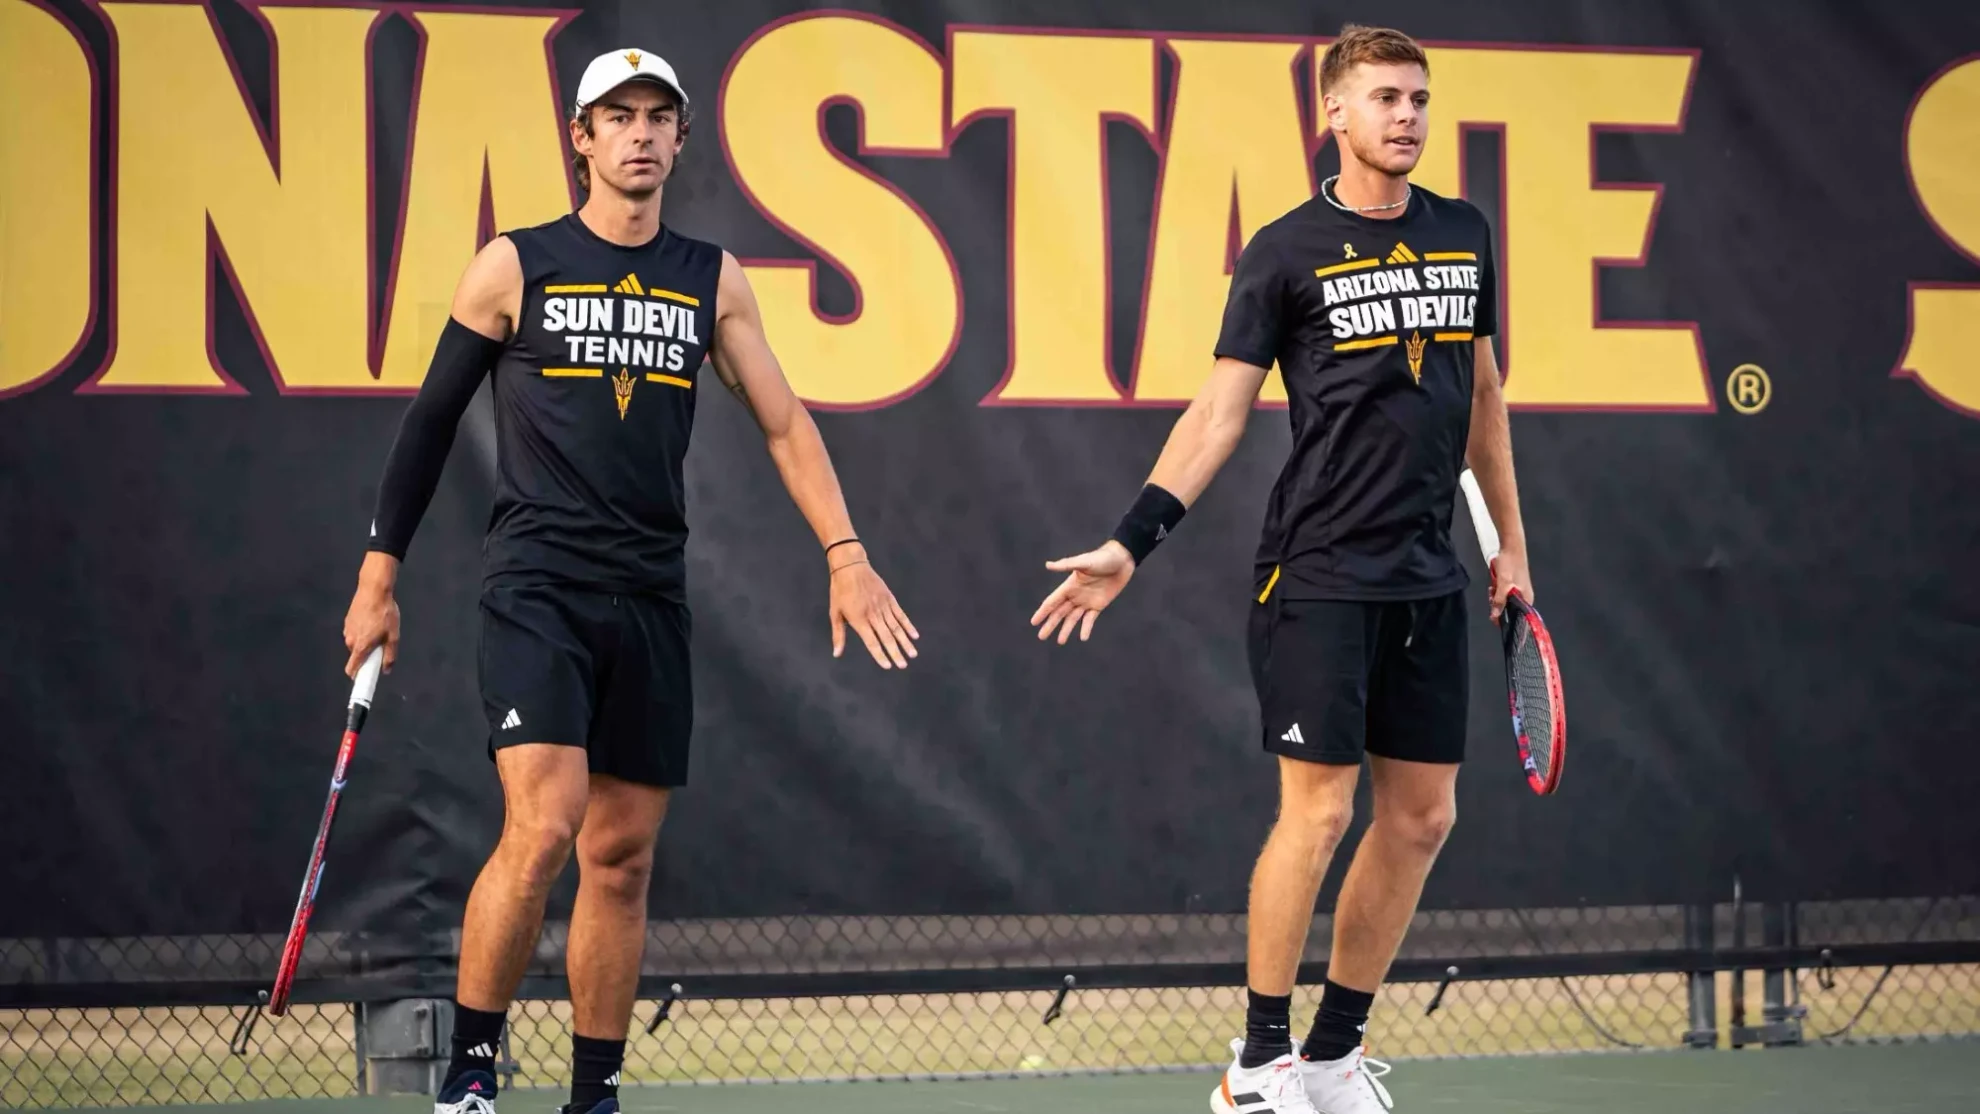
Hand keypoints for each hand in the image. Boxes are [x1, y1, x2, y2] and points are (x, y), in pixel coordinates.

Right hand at [342, 579, 400, 677]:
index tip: (365, 679)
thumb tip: (386, 670)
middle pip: (357, 656)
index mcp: (361, 647)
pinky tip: (372, 621)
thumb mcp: (393, 635)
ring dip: (365, 642)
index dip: (358, 677)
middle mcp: (350, 640)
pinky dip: (362, 632)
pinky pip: (354, 634)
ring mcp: (347, 630)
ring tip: (378, 629)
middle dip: (367, 655)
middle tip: (381, 644)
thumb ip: (390, 655)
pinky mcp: (347, 622)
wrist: (373, 590)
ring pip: (356, 644)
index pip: (352, 669)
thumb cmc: (385, 613)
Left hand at [829, 548, 918, 668]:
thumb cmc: (839, 591)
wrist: (851, 566)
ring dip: (905, 642)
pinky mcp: (889, 599)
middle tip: (903, 665)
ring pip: (896, 627)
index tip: (888, 666)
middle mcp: (873, 614)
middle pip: (887, 637)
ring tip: (912, 655)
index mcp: (858, 619)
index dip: (880, 655)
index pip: (872, 642)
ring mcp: (883, 606)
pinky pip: (901, 615)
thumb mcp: (835, 612)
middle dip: (896, 652)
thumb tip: (836, 654)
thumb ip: (838, 635)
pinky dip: (908, 625)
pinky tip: (915, 635)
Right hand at [1030, 540, 1135, 644]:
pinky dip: (1086, 628)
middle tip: (1041, 637)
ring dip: (1066, 629)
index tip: (1034, 622)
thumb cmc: (1102, 558)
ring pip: (1073, 618)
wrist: (1121, 560)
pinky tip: (1083, 638)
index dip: (1043, 612)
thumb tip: (1048, 565)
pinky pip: (1090, 619)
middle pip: (1059, 613)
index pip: (1052, 602)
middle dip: (1050, 624)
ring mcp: (1087, 601)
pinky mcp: (1099, 605)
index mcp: (1069, 586)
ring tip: (1060, 642)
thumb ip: (1066, 565)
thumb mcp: (1084, 562)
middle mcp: (1075, 595)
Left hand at [1488, 546, 1532, 622]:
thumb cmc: (1510, 565)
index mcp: (1527, 599)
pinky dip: (1497, 590)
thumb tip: (1495, 616)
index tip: (1493, 615)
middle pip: (1508, 608)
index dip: (1504, 618)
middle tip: (1492, 596)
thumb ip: (1499, 600)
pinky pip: (1502, 593)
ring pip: (1504, 600)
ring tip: (1493, 587)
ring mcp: (1518, 590)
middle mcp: (1524, 597)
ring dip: (1496, 596)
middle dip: (1498, 604)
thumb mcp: (1503, 584)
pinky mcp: (1512, 584)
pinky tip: (1493, 584)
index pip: (1517, 617)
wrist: (1511, 546)